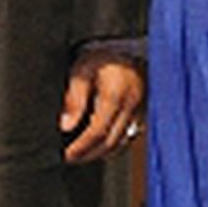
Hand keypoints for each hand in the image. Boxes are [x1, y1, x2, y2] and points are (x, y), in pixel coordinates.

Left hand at [59, 48, 143, 163]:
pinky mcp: (143, 112)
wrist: (126, 47)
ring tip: (79, 155)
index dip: (79, 147)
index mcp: (115, 95)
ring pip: (120, 143)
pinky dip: (112, 145)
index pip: (96, 132)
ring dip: (99, 153)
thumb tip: (65, 126)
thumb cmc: (102, 56)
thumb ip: (74, 99)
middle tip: (69, 159)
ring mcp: (139, 110)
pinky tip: (98, 146)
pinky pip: (128, 137)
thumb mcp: (81, 71)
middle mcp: (131, 106)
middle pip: (109, 143)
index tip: (64, 154)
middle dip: (87, 155)